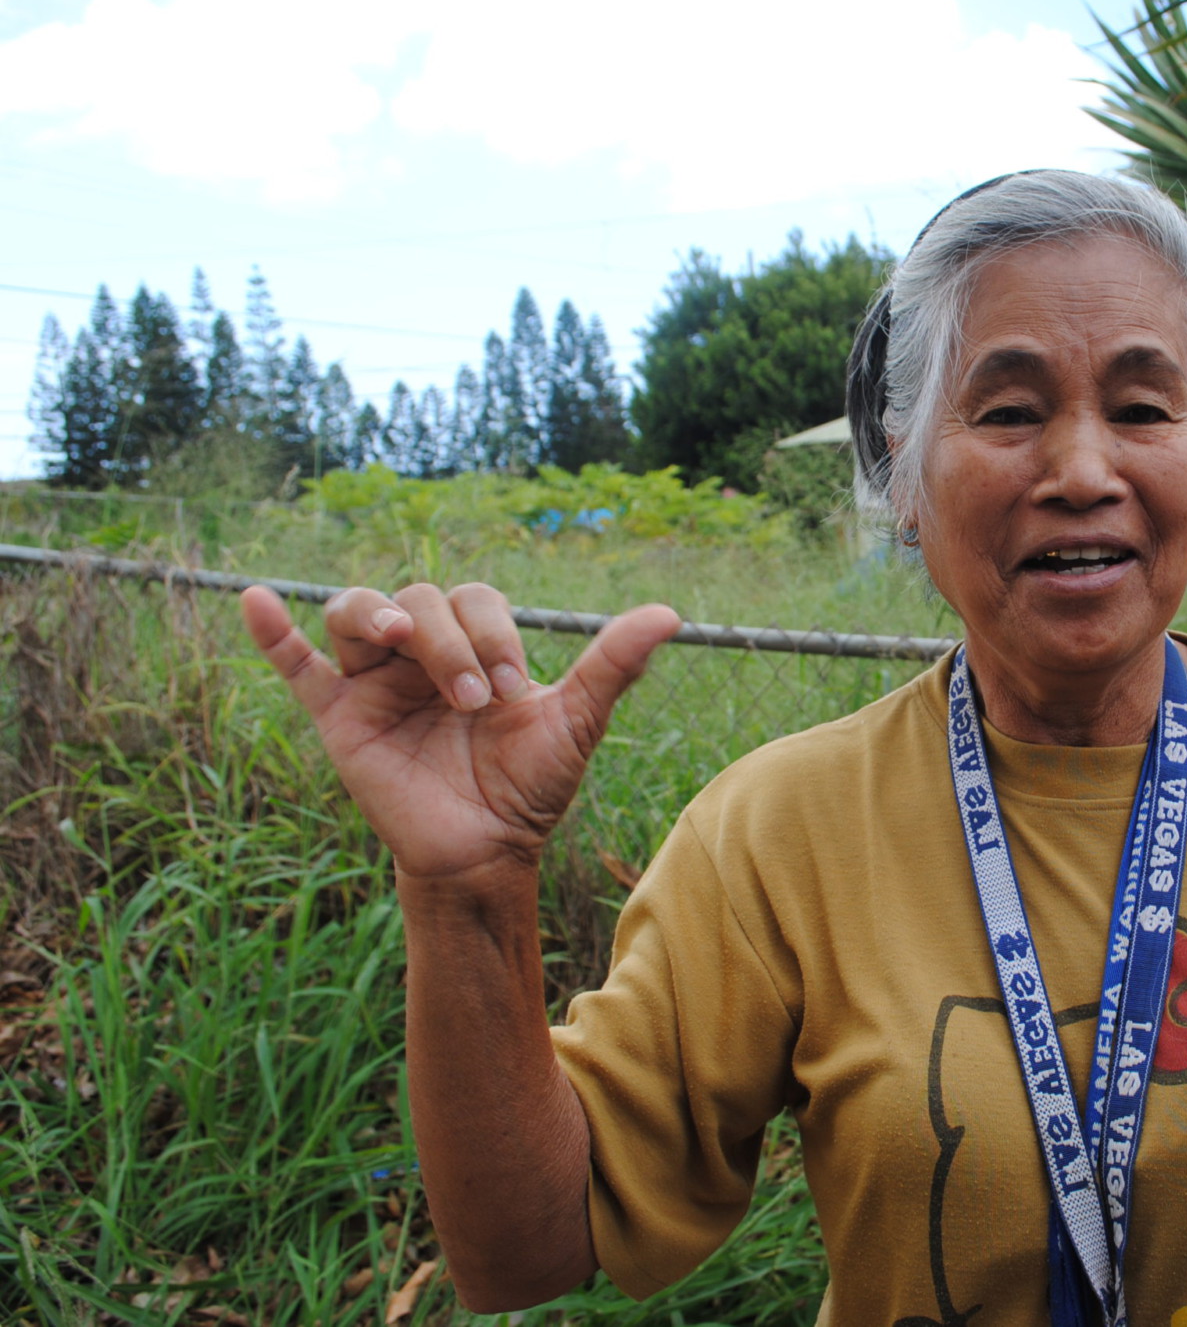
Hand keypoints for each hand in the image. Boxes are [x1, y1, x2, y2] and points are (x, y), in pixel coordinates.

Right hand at [241, 582, 680, 884]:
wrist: (487, 853)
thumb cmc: (530, 787)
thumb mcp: (575, 721)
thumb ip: (613, 665)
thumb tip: (669, 613)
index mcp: (475, 647)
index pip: (473, 600)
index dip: (491, 631)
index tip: (513, 689)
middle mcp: (422, 656)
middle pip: (417, 600)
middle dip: (449, 640)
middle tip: (475, 700)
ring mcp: (374, 682)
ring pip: (357, 614)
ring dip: (375, 617)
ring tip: (399, 642)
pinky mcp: (338, 718)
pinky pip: (295, 665)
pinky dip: (272, 632)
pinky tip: (251, 599)